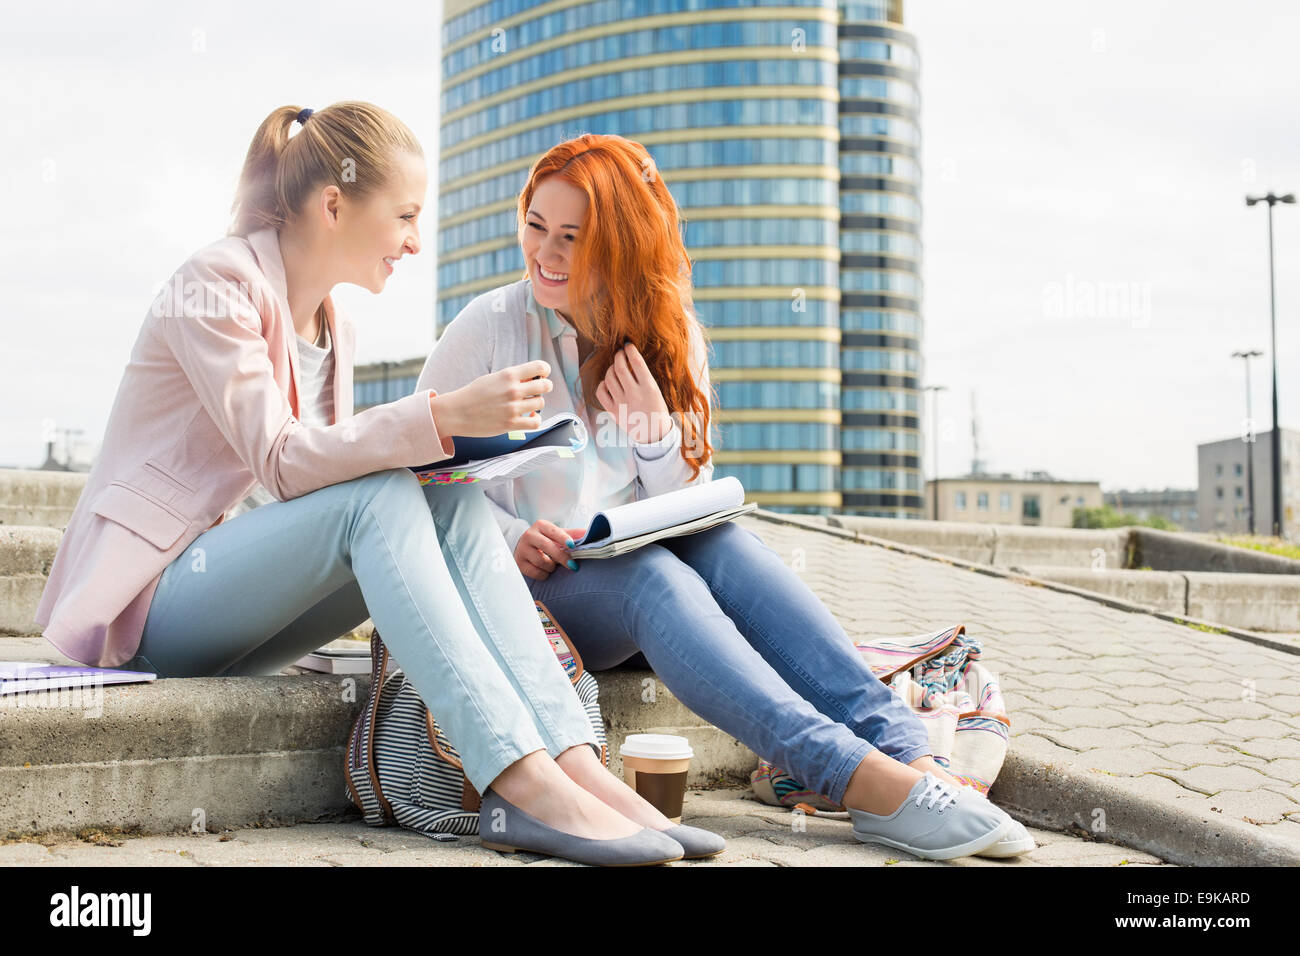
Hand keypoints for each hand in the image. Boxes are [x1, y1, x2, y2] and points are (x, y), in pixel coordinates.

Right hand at [431, 361, 551, 437]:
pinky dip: (536, 419)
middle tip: (537, 390)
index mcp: (508, 375)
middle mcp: (513, 390)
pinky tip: (529, 417)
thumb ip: (512, 378)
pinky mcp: (511, 424)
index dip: (544, 371)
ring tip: (528, 405)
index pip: (540, 367)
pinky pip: (536, 422)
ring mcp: (513, 408)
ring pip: (541, 403)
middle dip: (544, 387)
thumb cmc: (473, 395)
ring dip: (537, 404)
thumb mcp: (493, 378)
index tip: (541, 375)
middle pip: (545, 386)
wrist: (456, 412)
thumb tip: (532, 379)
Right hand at [513, 519, 586, 580]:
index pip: (554, 531)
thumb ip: (574, 535)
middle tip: (573, 566)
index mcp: (541, 526)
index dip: (564, 539)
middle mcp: (529, 535)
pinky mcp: (519, 563)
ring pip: (542, 562)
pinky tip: (544, 570)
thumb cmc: (546, 541)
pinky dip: (544, 574)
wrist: (524, 549)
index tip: (573, 546)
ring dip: (552, 567)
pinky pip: (536, 573)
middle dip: (563, 558)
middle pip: (548, 547)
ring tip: (553, 565)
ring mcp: (522, 550)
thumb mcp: (558, 535)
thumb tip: (593, 533)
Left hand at [594, 343, 671, 443]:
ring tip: (615, 367)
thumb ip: (642, 377)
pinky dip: (602, 384)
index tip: (628, 346)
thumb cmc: (656, 409)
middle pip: (620, 367)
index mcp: (648, 387)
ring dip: (611, 368)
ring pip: (609, 377)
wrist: (653, 434)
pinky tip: (607, 383)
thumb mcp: (655, 391)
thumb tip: (629, 359)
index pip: (636, 362)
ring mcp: (622, 403)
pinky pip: (601, 392)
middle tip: (620, 353)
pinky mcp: (613, 411)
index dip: (630, 350)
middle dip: (619, 356)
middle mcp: (634, 394)